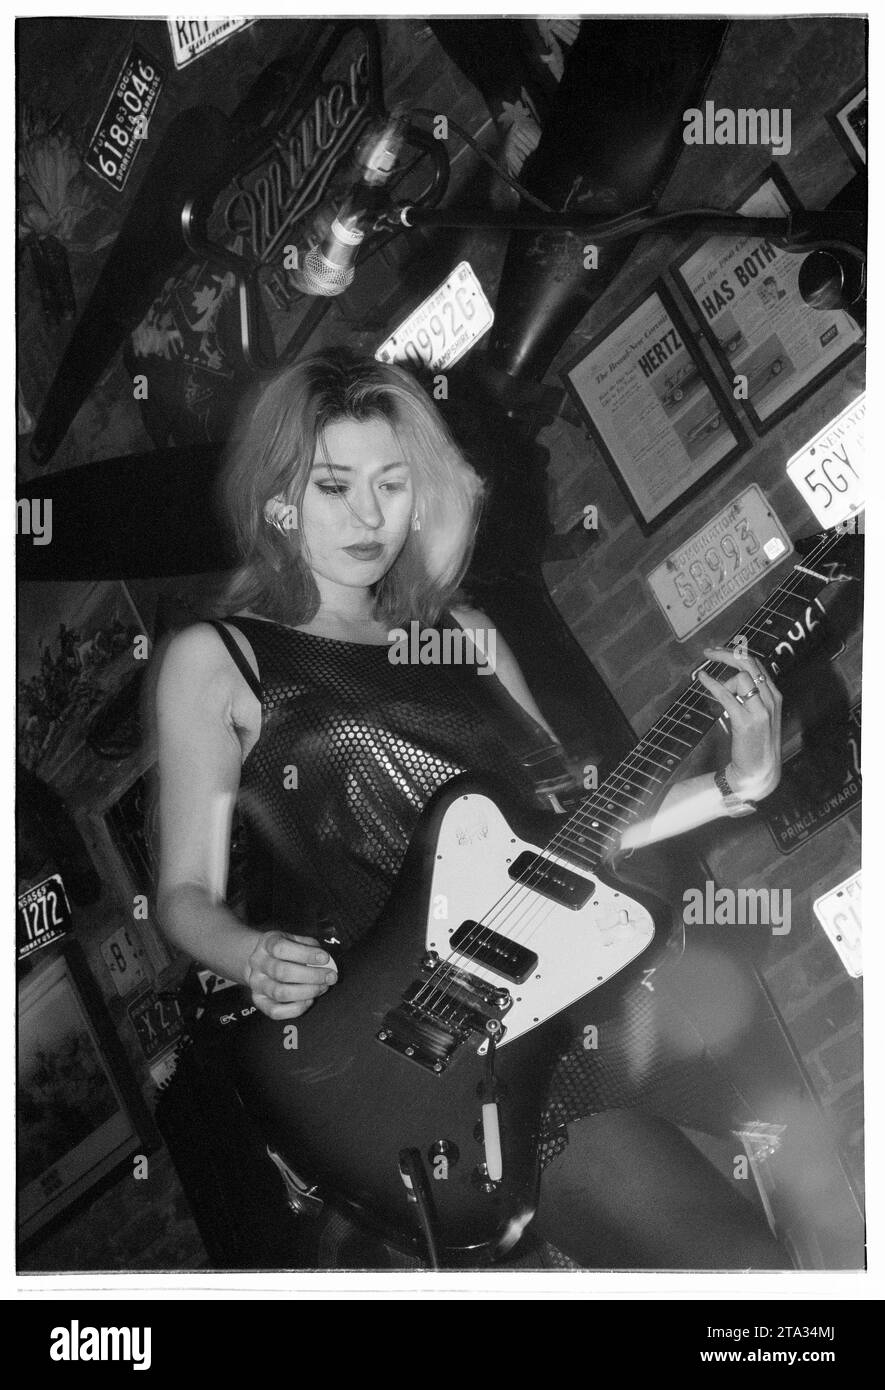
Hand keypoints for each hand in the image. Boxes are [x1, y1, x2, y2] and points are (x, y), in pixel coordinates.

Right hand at [245, 930, 337, 1019]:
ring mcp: (257, 984)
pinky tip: (309, 1000)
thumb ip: (310, 947)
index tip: (324, 958)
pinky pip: (275, 1011)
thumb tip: (326, 962)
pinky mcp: (259, 1001)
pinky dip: (296, 1008)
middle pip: (282, 972)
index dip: (306, 954)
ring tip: (322, 987)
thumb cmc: (283, 950)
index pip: (281, 948)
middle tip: (330, 976)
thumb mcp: (294, 939)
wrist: (259, 959)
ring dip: (307, 992)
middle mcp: (258, 964)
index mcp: (267, 943)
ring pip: (280, 993)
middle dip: (312, 976)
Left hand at [697, 647, 782, 800]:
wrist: (759, 771)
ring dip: (724, 680)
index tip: (719, 651)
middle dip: (727, 653)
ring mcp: (760, 710)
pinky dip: (712, 684)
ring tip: (717, 693)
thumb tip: (732, 679)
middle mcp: (771, 699)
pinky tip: (701, 679)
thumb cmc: (755, 743)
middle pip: (750, 663)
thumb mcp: (759, 715)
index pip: (757, 664)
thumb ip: (751, 696)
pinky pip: (727, 695)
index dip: (736, 653)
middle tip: (708, 652)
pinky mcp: (746, 722)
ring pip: (741, 676)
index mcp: (774, 695)